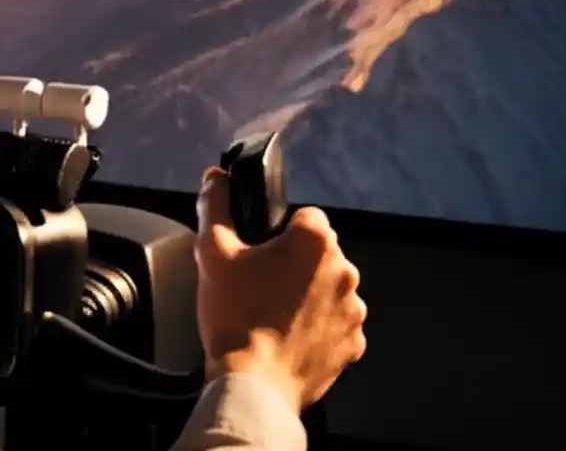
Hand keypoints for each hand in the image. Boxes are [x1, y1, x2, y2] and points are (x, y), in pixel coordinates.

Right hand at [194, 167, 366, 412]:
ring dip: (308, 296)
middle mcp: (345, 270)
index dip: (279, 234)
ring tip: (273, 316)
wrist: (252, 386)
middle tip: (260, 287)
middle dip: (294, 266)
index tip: (261, 255)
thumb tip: (216, 179)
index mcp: (315, 241)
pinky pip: (336, 325)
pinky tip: (288, 338)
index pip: (305, 217)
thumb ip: (215, 206)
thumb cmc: (234, 319)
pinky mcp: (353, 343)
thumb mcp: (212, 253)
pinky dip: (317, 329)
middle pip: (318, 254)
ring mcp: (353, 310)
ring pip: (329, 289)